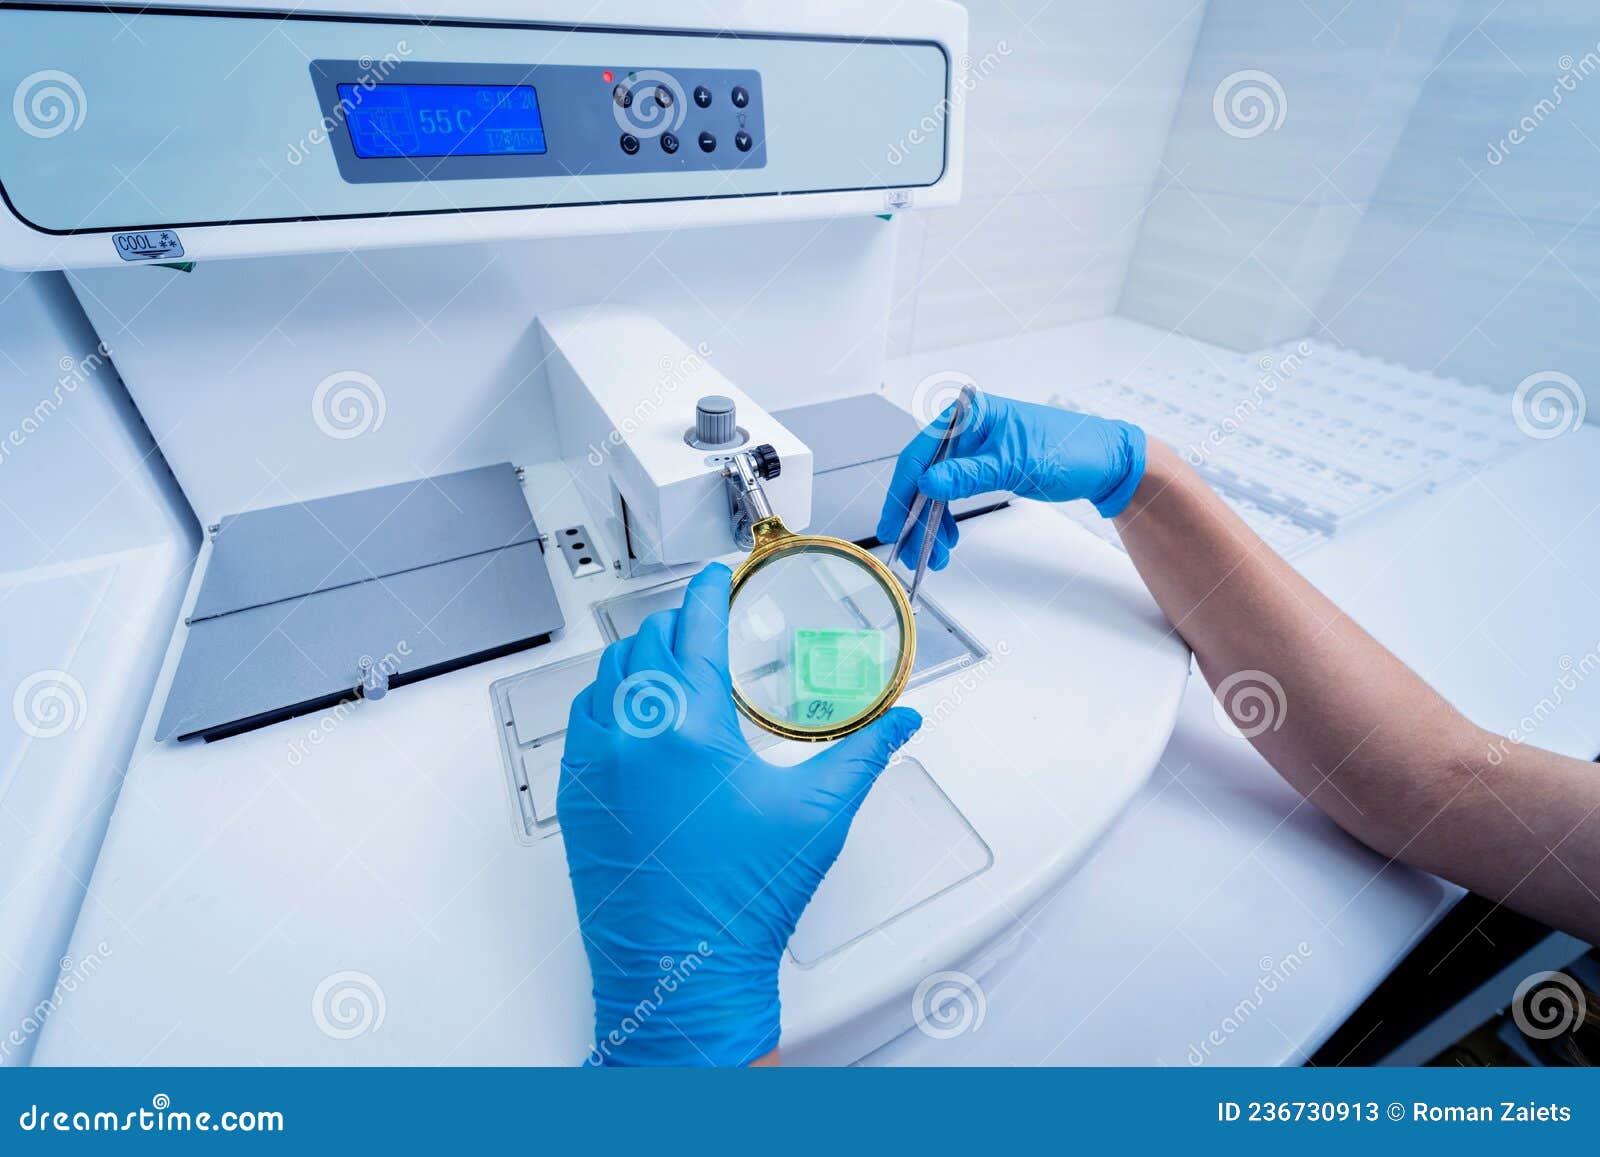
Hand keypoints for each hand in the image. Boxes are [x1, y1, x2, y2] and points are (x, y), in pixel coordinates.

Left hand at [557, 563, 921, 1065]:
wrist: (682, 978)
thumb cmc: (740, 904)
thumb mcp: (817, 816)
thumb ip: (864, 753)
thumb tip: (901, 722)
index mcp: (687, 725)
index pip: (693, 626)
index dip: (707, 590)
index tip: (716, 576)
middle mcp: (629, 735)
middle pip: (646, 642)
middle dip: (679, 622)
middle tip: (707, 620)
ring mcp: (594, 766)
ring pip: (606, 677)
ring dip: (641, 658)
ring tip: (674, 663)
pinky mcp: (578, 798)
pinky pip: (583, 721)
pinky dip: (610, 700)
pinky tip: (637, 716)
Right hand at [875, 390, 1146, 569]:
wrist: (1103, 461)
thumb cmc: (1069, 449)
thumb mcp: (1014, 464)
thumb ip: (968, 474)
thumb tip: (927, 484)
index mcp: (968, 415)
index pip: (920, 454)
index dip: (901, 492)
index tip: (891, 524)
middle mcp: (965, 429)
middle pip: (923, 475)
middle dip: (915, 517)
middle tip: (910, 551)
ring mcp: (973, 449)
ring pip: (936, 490)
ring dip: (930, 524)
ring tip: (934, 554)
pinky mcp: (984, 468)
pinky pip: (953, 494)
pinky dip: (947, 519)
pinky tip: (948, 539)